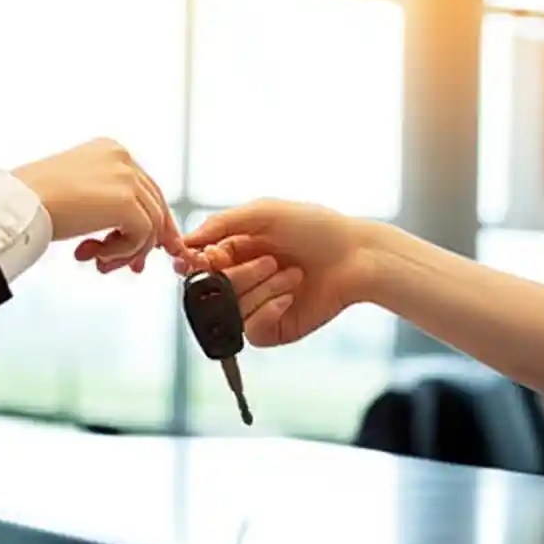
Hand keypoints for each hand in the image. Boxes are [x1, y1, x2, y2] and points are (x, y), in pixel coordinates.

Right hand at [12, 138, 188, 272]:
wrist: (17, 203)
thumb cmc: (32, 199)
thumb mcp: (78, 192)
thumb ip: (107, 203)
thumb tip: (131, 230)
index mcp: (110, 150)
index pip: (146, 189)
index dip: (148, 222)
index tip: (147, 245)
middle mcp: (122, 158)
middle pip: (154, 207)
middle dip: (143, 243)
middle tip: (131, 266)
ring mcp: (126, 178)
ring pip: (151, 225)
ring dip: (125, 252)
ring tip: (98, 260)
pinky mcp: (126, 201)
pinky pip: (142, 236)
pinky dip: (121, 252)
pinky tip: (95, 253)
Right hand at [173, 199, 375, 345]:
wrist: (357, 257)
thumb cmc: (316, 228)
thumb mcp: (264, 212)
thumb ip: (221, 223)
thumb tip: (186, 240)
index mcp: (239, 250)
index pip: (202, 264)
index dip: (198, 264)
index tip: (197, 261)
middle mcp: (246, 279)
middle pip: (213, 290)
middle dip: (241, 275)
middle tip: (270, 261)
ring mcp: (259, 305)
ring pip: (232, 311)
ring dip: (262, 290)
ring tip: (293, 275)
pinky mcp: (276, 328)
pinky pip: (253, 331)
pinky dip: (267, 311)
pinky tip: (289, 297)